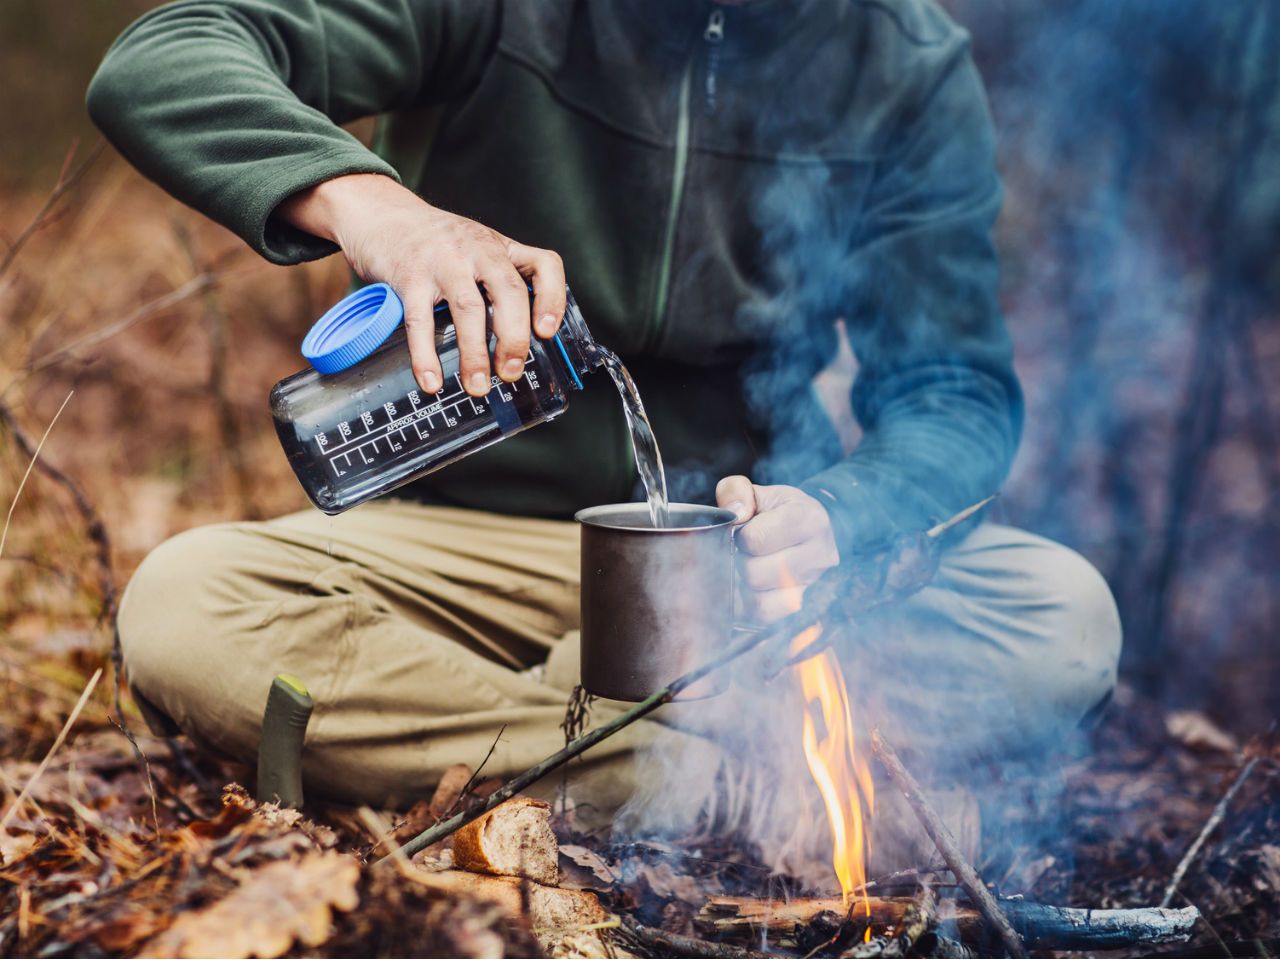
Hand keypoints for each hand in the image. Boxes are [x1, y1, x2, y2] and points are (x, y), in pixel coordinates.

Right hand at [279, 174, 565, 396]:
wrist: (382, 213)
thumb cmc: (435, 240)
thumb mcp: (478, 249)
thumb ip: (498, 282)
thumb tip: (517, 344)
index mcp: (500, 248)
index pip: (543, 265)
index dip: (552, 299)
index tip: (547, 332)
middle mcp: (477, 251)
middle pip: (508, 292)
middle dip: (514, 338)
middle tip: (510, 372)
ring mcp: (442, 262)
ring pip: (468, 309)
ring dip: (475, 354)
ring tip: (477, 386)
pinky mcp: (408, 276)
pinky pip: (420, 321)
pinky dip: (426, 355)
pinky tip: (431, 381)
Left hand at [716, 476, 839, 622]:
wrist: (809, 529)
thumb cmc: (777, 511)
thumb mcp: (758, 492)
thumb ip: (735, 490)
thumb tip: (734, 513)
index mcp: (809, 519)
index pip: (756, 539)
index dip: (738, 536)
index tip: (743, 531)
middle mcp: (819, 555)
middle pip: (755, 573)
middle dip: (739, 561)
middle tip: (742, 551)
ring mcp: (813, 584)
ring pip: (759, 600)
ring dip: (743, 585)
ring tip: (747, 566)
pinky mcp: (801, 605)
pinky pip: (765, 615)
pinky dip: (750, 603)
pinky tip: (750, 586)